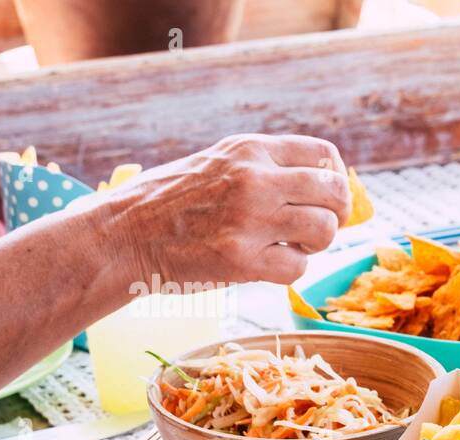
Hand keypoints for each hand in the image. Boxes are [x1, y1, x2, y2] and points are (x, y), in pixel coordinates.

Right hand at [102, 134, 350, 285]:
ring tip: (288, 246)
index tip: (325, 198)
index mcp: (250, 149)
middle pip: (335, 193)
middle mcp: (254, 179)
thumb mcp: (219, 162)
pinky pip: (297, 268)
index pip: (325, 155)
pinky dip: (288, 270)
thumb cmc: (172, 201)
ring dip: (313, 245)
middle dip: (336, 215)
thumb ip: (266, 168)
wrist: (123, 234)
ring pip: (324, 230)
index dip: (335, 180)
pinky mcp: (242, 259)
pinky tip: (263, 263)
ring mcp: (249, 219)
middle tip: (316, 229)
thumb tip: (325, 184)